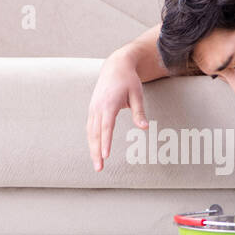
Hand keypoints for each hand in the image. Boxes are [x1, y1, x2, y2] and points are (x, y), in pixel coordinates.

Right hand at [86, 52, 147, 170]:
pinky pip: (90, 127)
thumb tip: (145, 128)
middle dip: (96, 152)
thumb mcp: (137, 95)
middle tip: (99, 168)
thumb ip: (139, 113)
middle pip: (95, 134)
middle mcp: (98, 107)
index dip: (106, 142)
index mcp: (109, 104)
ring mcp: (93, 108)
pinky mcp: (92, 109)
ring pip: (90, 132)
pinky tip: (94, 150)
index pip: (106, 127)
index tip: (106, 156)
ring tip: (97, 164)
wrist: (115, 66)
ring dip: (92, 149)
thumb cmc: (129, 80)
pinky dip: (91, 140)